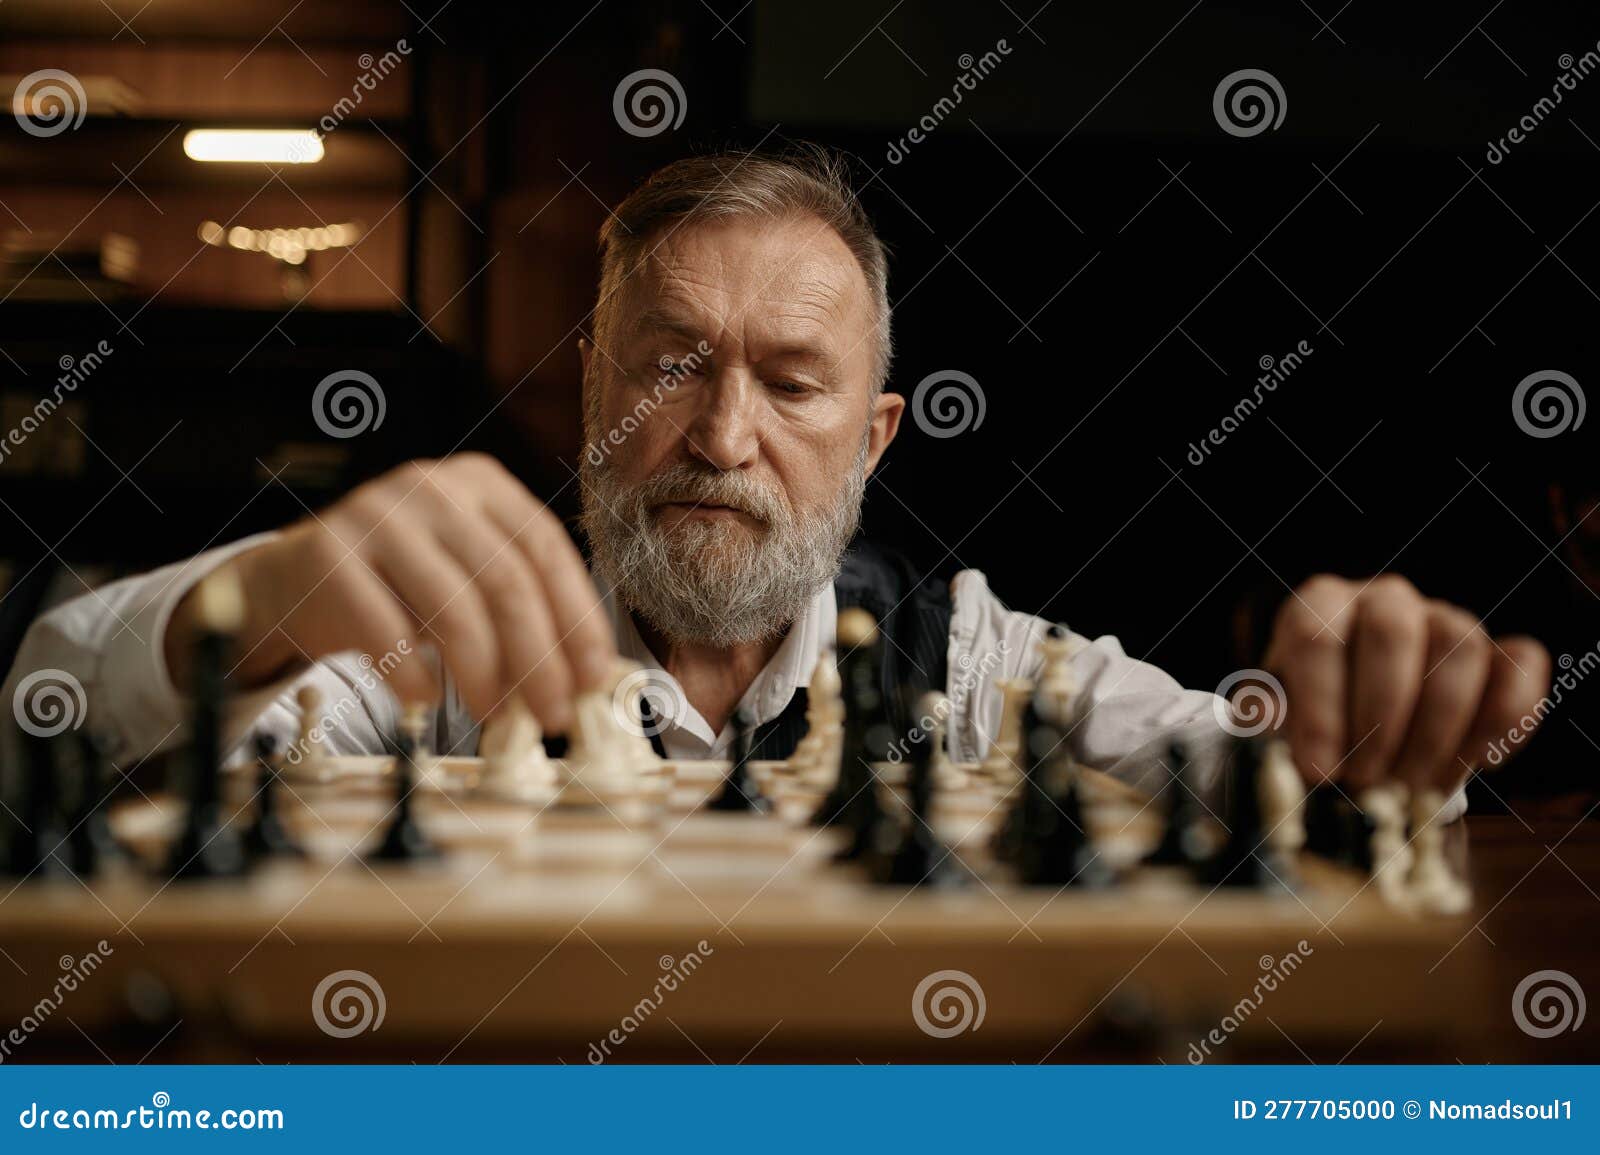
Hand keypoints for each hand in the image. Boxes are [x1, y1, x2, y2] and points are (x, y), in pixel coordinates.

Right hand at [166, 453, 614, 732]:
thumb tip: (585, 675)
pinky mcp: (329, 555)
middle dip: (539, 660)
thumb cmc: (399, 585)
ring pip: (454, 608)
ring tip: (495, 715)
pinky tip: (427, 700)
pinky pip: (387, 629)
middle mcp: (432, 487)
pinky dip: (415, 675)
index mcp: (481, 484)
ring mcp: (377, 515)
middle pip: (507, 581)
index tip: (593, 678)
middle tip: (551, 714)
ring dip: (484, 675)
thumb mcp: (465, 570)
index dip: (577, 618)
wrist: (291, 580)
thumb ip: (522, 605)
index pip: (546, 549)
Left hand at [1260, 574, 1550, 790]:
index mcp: (1320, 604)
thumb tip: (1275, 737)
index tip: (1318, 771)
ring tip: (1410, 787)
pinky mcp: (1499, 650)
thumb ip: (1276, 725)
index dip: (1318, 709)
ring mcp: (1447, 618)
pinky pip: (1522, 668)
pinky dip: (1504, 722)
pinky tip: (1478, 766)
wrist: (1363, 729)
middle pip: (1391, 633)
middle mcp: (1385, 600)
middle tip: (1366, 782)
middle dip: (1380, 720)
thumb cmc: (1312, 721)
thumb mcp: (1279, 721)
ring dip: (1437, 730)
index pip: (1316, 636)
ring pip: (1459, 648)